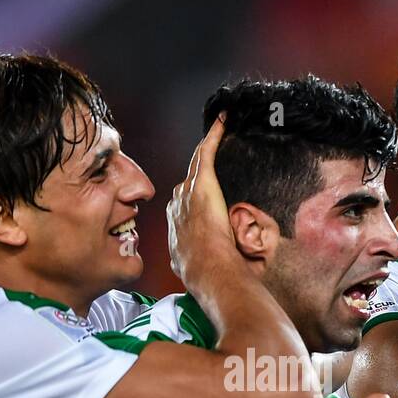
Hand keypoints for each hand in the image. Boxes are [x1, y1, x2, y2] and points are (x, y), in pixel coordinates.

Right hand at [166, 115, 240, 284]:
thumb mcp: (192, 270)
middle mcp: (176, 205)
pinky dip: (214, 135)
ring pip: (196, 164)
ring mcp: (188, 192)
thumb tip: (197, 275)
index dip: (190, 199)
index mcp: (174, 225)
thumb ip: (193, 264)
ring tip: (216, 134)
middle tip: (211, 162)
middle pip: (186, 183)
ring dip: (206, 149)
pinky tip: (223, 122)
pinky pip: (207, 151)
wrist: (206, 269)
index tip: (200, 198)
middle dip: (197, 174)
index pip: (182, 205)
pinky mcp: (202, 182)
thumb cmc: (204, 274)